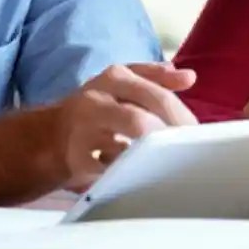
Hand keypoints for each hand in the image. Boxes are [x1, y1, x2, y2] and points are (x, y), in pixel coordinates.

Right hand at [53, 63, 197, 190]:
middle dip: (167, 139)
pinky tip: (140, 172)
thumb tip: (189, 76)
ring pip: (124, 149)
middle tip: (186, 151)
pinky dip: (129, 172)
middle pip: (140, 123)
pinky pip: (112, 171)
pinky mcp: (77, 160)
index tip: (196, 133)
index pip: (157, 96)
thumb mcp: (123, 81)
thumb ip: (157, 77)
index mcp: (114, 77)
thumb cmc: (98, 106)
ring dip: (148, 157)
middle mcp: (96, 101)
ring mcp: (84, 131)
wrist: (52, 134)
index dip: (181, 116)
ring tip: (165, 161)